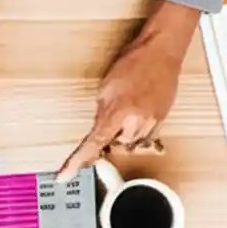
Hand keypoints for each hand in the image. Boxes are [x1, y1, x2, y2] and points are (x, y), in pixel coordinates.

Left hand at [57, 0, 200, 181]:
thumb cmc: (134, 63)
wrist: (161, 52)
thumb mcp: (106, 87)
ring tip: (125, 111)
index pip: (93, 144)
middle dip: (109, 138)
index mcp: (118, 113)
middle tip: (109, 118)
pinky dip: (137, 133)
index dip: (78, 161)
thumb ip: (101, 113)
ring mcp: (151, 123)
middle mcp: (136, 122)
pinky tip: (136, 121)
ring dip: (123, 134)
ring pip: (130, 143)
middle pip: (114, 146)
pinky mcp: (161, 121)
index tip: (65, 175)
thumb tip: (99, 129)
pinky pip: (146, 138)